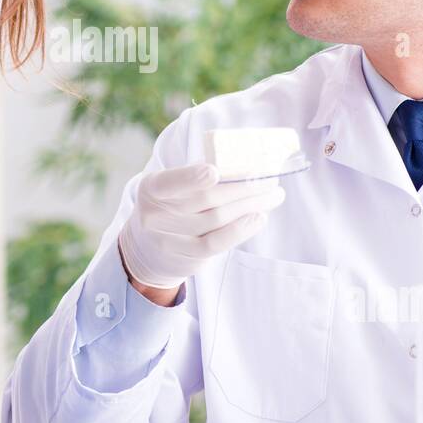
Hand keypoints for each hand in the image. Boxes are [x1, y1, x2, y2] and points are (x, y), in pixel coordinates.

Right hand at [118, 163, 284, 289]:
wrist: (149, 246)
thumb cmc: (171, 205)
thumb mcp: (172, 186)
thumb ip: (196, 176)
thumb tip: (243, 163)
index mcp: (151, 187)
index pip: (171, 182)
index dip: (191, 177)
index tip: (215, 171)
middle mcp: (155, 215)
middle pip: (205, 199)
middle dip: (242, 187)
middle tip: (269, 179)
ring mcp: (168, 240)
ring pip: (216, 220)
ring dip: (250, 205)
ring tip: (273, 195)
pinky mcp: (185, 258)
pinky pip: (216, 244)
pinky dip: (241, 230)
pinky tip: (258, 218)